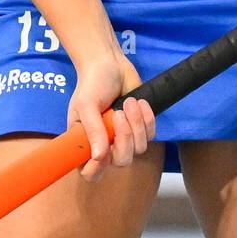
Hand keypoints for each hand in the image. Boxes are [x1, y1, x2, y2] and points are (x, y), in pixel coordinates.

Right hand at [67, 50, 155, 182]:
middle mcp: (105, 146)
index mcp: (85, 144)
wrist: (110, 64)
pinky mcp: (141, 128)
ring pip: (139, 149)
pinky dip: (147, 118)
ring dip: (136, 124)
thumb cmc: (92, 85)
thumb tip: (99, 157)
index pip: (90, 173)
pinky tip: (139, 102)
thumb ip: (93, 130)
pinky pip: (151, 135)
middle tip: (118, 115)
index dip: (96, 170)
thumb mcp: (86, 105)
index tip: (102, 153)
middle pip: (121, 162)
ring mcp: (125, 138)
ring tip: (128, 103)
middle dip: (124, 139)